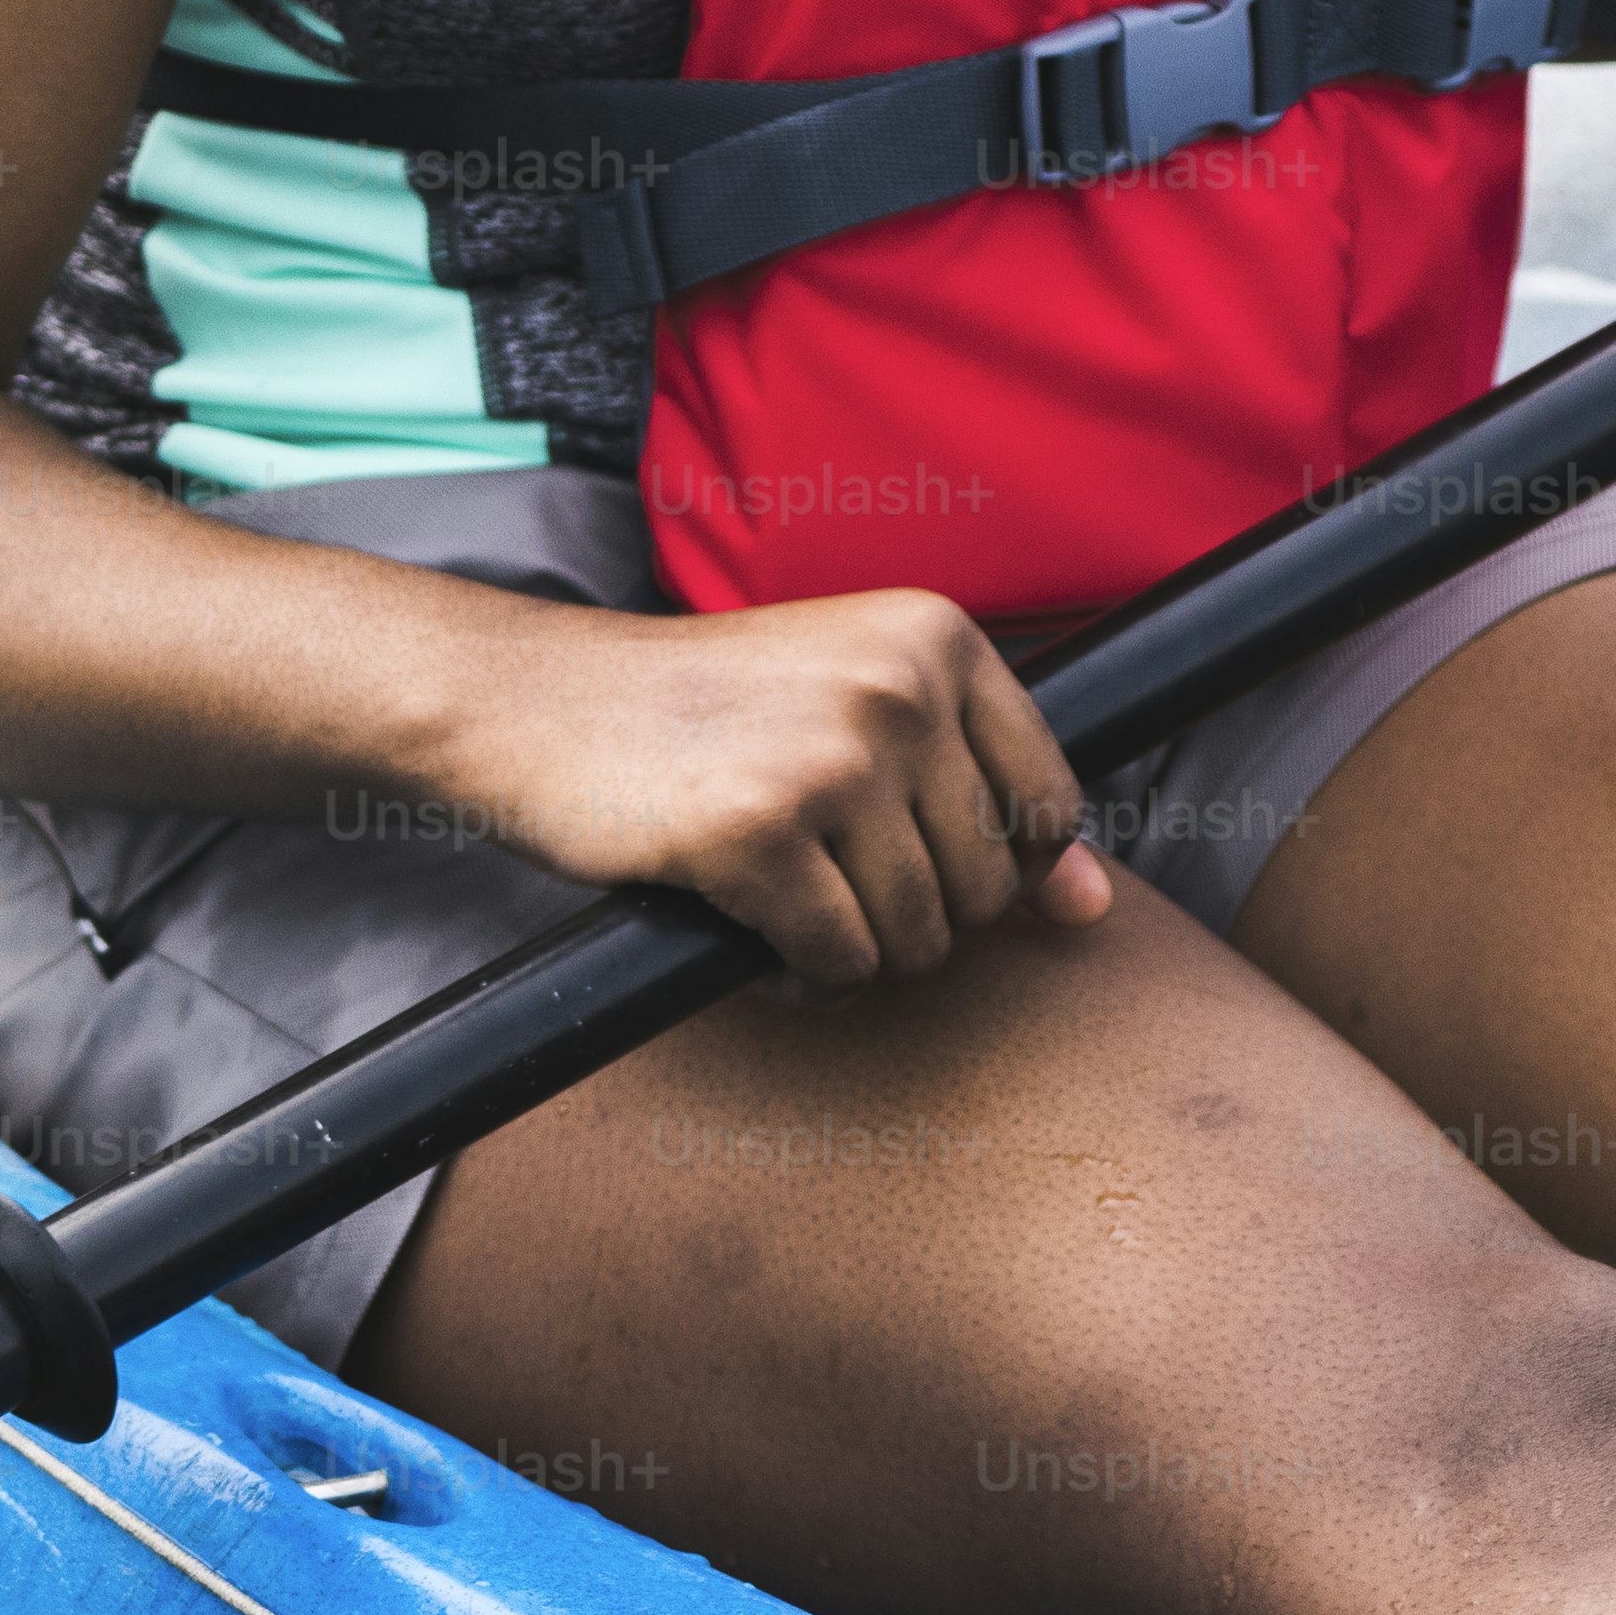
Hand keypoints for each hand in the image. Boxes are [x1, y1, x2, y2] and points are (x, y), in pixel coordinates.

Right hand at [404, 594, 1112, 990]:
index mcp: (934, 638)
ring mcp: (828, 759)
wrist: (525, 703)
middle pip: (983, 884)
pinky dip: (802, 976)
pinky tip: (756, 943)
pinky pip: (838, 960)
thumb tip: (1090, 910)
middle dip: (915, 922)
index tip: (916, 873)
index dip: (992, 872)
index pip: (1045, 804)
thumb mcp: (845, 708)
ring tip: (792, 920)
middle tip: (832, 897)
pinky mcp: (755, 835)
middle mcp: (896, 687)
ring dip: (858, 957)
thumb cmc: (688, 714)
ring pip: (916, 933)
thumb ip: (971, 791)